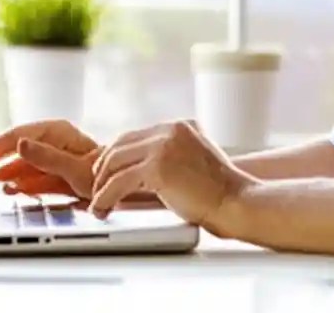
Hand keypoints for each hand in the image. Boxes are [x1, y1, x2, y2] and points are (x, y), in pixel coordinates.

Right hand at [0, 119, 102, 198]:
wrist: (121, 191)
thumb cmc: (104, 176)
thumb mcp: (72, 168)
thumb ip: (44, 157)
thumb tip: (20, 144)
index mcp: (58, 132)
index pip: (20, 134)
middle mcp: (56, 142)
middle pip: (21, 146)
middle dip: (2, 157)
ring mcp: (58, 158)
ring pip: (28, 163)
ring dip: (12, 172)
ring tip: (0, 182)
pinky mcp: (61, 174)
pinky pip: (37, 175)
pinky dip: (25, 182)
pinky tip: (16, 189)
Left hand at [90, 120, 253, 232]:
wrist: (236, 201)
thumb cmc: (221, 190)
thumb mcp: (195, 158)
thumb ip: (171, 155)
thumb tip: (140, 170)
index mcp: (178, 126)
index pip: (135, 135)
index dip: (116, 154)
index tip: (107, 170)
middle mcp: (169, 130)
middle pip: (121, 145)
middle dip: (104, 167)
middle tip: (97, 186)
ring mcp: (163, 146)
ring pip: (115, 162)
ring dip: (101, 185)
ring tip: (97, 203)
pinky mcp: (158, 167)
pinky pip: (119, 182)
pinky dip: (105, 197)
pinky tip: (102, 208)